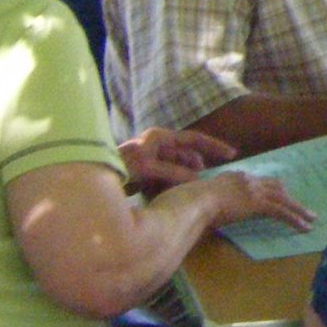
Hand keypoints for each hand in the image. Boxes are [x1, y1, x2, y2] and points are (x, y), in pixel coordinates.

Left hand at [120, 125, 234, 192]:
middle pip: (186, 152)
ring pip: (177, 163)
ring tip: (191, 185)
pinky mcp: (146, 168)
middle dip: (197, 164)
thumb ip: (174, 173)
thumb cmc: (121, 165)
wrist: (94, 170)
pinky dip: (173, 179)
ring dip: (185, 174)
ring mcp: (151, 155)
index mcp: (160, 137)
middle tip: (206, 177)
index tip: (231, 155)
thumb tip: (196, 180)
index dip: (213, 146)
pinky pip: (166, 172)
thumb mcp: (150, 168)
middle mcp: (157, 143)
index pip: (194, 139)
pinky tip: (173, 190)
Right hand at [194, 168, 314, 232]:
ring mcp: (253, 190)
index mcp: (234, 177)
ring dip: (298, 210)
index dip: (273, 189)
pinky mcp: (257, 203)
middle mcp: (247, 180)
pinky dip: (294, 219)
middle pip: (276, 187)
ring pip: (283, 200)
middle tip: (302, 207)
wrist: (194, 201)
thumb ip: (212, 200)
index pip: (260, 181)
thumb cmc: (190, 203)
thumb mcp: (203, 197)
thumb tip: (211, 211)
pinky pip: (281, 212)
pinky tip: (303, 227)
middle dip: (289, 198)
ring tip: (311, 219)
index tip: (281, 195)